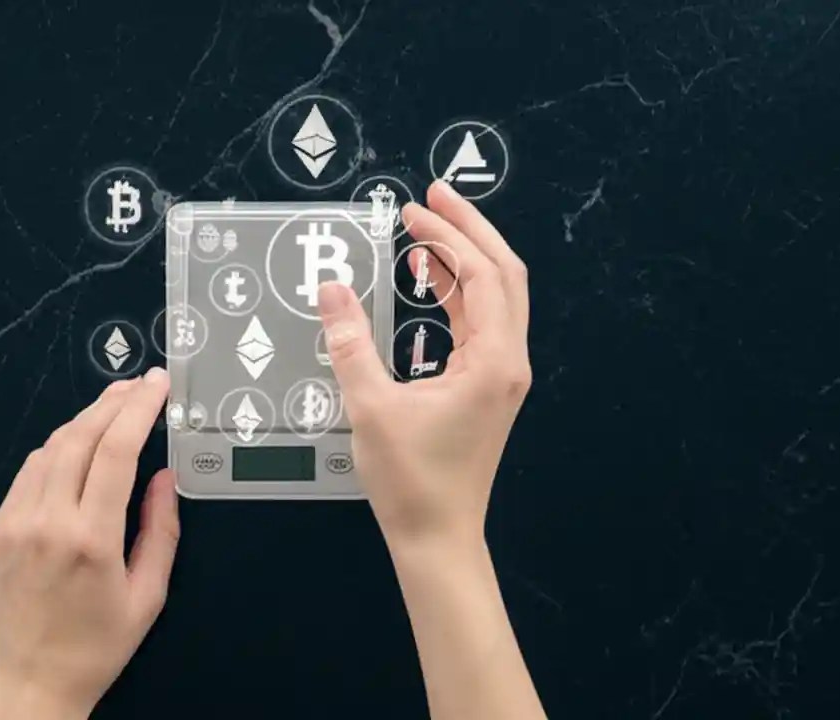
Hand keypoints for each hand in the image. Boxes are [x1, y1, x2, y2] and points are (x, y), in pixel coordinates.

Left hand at [0, 369, 178, 719]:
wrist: (26, 680)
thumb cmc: (96, 647)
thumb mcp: (147, 596)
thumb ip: (161, 531)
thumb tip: (165, 476)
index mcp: (91, 539)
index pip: (116, 451)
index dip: (139, 409)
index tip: (158, 384)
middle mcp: (48, 520)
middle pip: (81, 436)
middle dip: (114, 402)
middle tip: (142, 383)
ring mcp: (17, 520)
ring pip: (52, 446)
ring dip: (86, 418)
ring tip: (116, 404)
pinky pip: (30, 469)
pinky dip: (59, 445)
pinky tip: (79, 439)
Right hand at [317, 180, 530, 548]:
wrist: (438, 538)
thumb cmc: (410, 480)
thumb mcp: (370, 407)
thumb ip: (349, 343)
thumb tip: (330, 287)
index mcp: (494, 361)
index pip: (483, 275)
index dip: (448, 236)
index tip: (411, 210)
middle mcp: (509, 361)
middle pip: (503, 275)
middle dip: (469, 231)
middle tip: (433, 196)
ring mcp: (502, 375)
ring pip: (494, 298)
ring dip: (462, 260)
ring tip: (424, 230)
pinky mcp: (488, 388)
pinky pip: (480, 323)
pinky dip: (457, 293)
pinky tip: (427, 281)